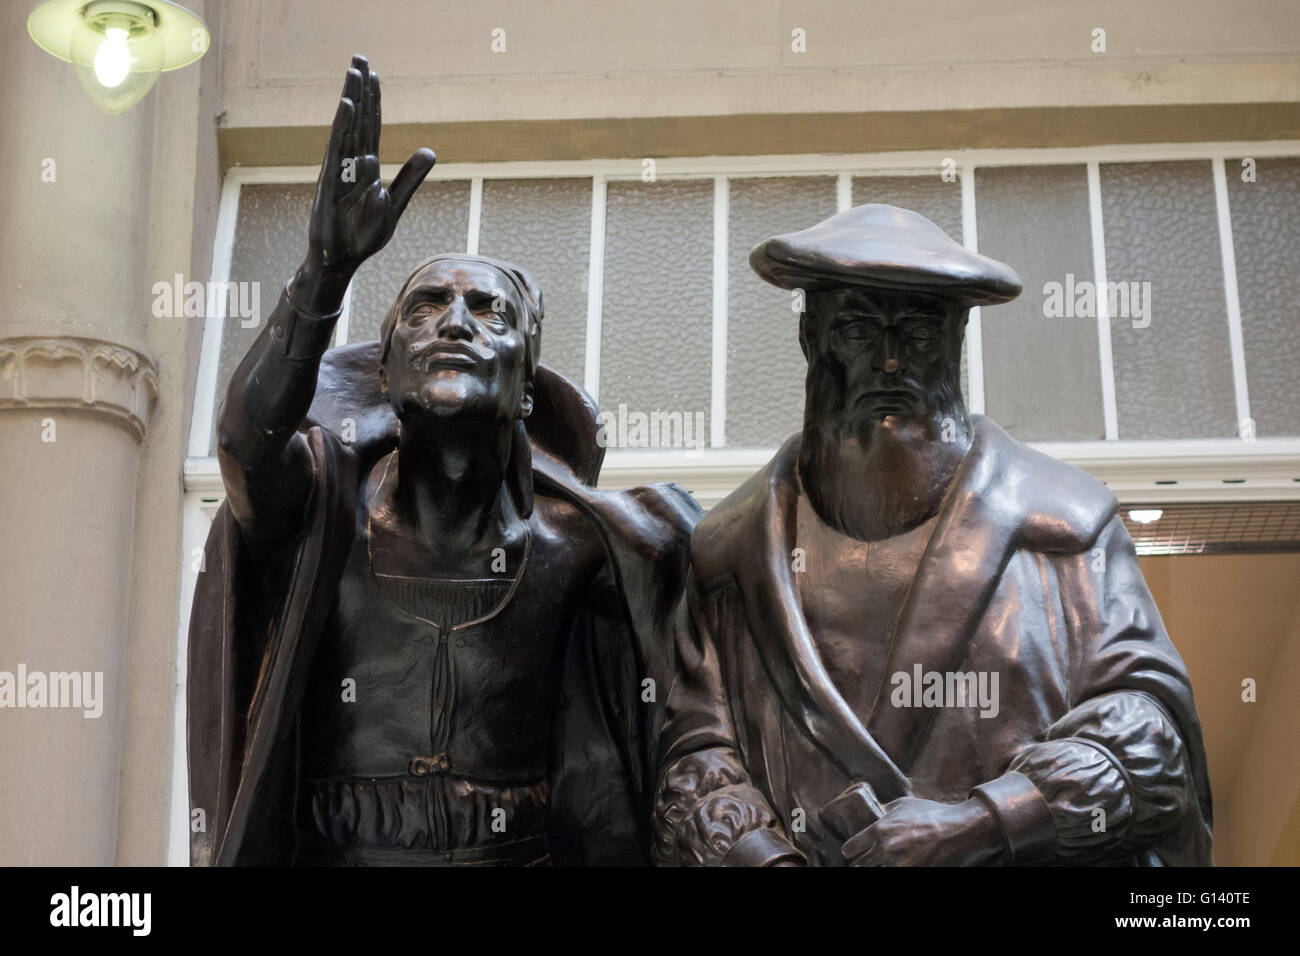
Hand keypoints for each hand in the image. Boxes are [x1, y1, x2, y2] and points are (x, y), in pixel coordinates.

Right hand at [298, 54, 435, 310]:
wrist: (343, 260)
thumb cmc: (363, 233)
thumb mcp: (394, 203)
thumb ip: (410, 177)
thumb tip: (430, 150)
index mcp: (366, 167)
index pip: (371, 127)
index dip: (373, 100)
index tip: (373, 73)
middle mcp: (350, 164)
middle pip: (358, 121)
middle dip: (359, 89)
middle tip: (359, 58)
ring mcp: (339, 172)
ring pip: (346, 129)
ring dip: (351, 100)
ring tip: (354, 73)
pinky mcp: (330, 185)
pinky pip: (337, 152)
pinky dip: (342, 130)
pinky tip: (347, 108)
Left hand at [841, 796, 1003, 865]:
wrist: (960, 829)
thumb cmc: (932, 814)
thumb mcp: (903, 804)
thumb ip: (884, 811)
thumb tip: (873, 814)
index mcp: (879, 830)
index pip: (850, 849)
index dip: (851, 851)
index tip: (854, 852)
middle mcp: (885, 849)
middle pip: (858, 866)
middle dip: (861, 863)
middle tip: (868, 861)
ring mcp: (899, 865)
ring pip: (875, 873)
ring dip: (878, 868)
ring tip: (884, 863)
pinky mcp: (914, 873)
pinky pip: (893, 876)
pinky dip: (894, 870)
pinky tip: (900, 865)